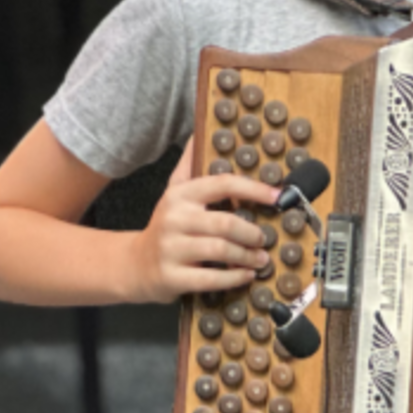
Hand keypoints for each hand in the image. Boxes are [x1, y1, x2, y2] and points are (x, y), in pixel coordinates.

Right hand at [128, 136, 279, 303]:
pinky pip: (212, 278)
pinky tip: (245, 276)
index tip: (277, 196)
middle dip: (252, 233)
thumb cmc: (167, 227)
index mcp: (180, 195)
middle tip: (264, 239)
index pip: (222, 184)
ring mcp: (171, 248)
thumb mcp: (174, 192)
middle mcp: (174, 219)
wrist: (135, 264)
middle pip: (226, 223)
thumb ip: (190, 165)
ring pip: (221, 250)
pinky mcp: (172, 276)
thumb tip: (199, 133)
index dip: (254, 189)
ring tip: (259, 259)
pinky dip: (235, 278)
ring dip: (247, 256)